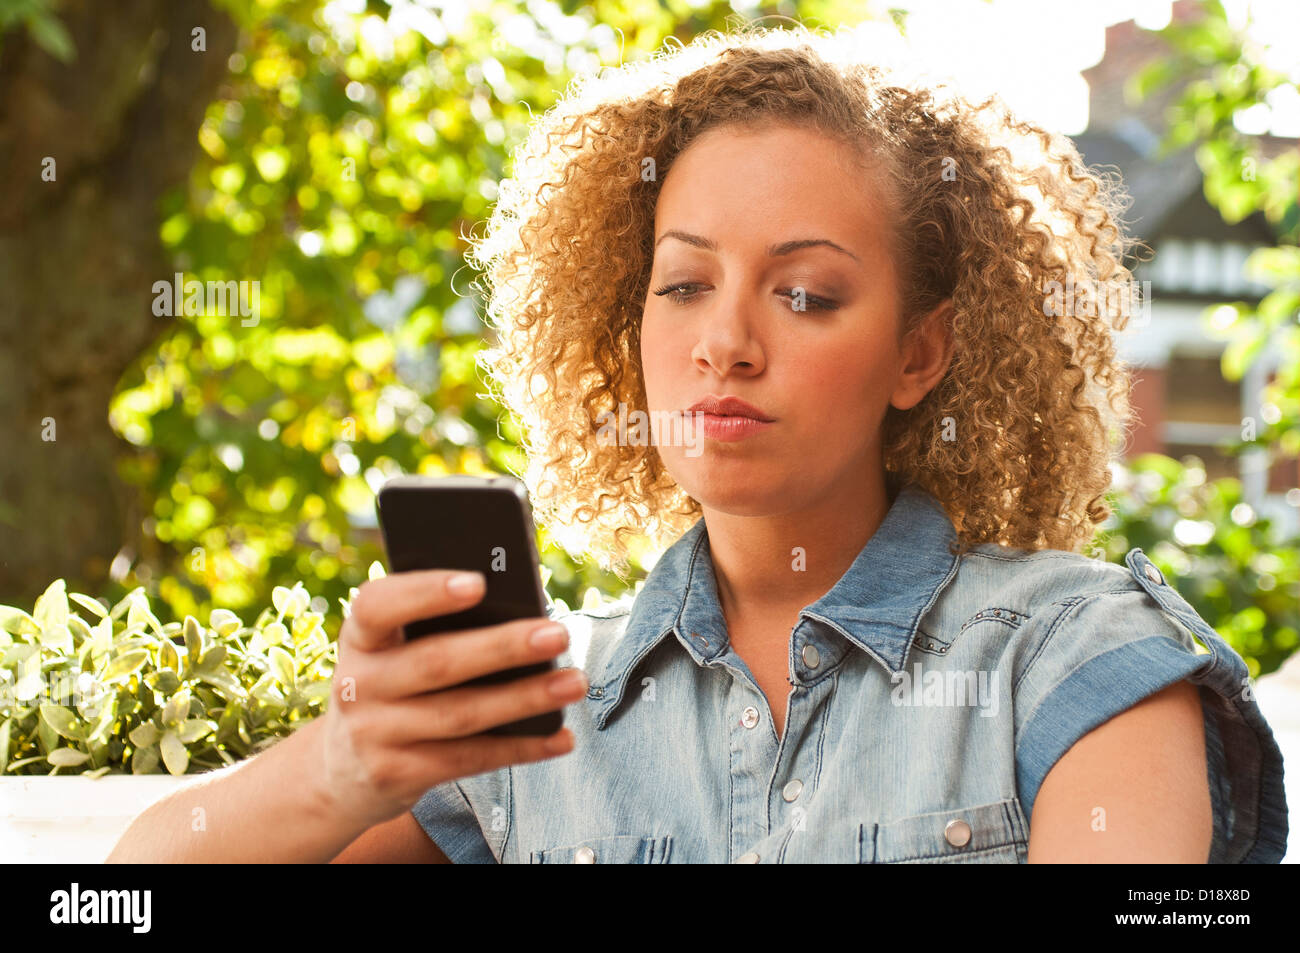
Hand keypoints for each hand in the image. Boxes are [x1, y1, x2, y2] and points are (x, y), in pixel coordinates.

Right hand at [313, 569, 583, 830]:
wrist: (340, 771)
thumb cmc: (390, 686)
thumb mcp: (391, 652)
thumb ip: (433, 629)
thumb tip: (521, 611)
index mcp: (360, 637)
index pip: (378, 606)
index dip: (426, 592)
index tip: (479, 583)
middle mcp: (357, 684)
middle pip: (436, 662)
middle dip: (503, 648)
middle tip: (558, 634)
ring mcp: (373, 734)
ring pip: (461, 715)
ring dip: (525, 698)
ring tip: (574, 682)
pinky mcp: (396, 776)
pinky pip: (469, 760)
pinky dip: (521, 748)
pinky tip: (561, 737)